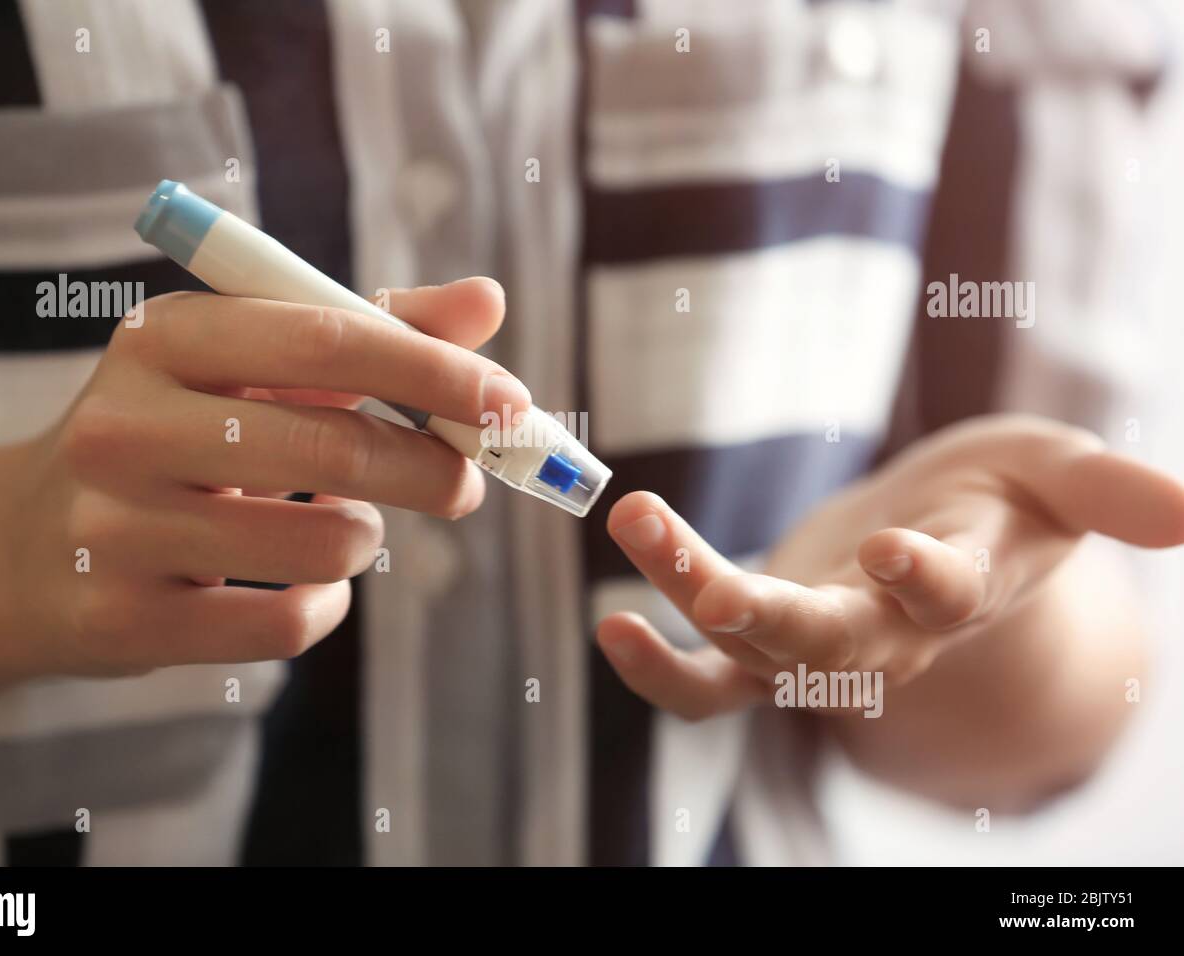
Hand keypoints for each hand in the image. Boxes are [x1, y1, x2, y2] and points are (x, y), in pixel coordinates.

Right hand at [0, 278, 523, 687]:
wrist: (19, 550)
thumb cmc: (171, 437)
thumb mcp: (247, 368)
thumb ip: (370, 330)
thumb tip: (487, 302)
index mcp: (162, 339)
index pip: (325, 338)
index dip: (432, 368)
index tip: (510, 400)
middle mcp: (126, 426)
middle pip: (333, 446)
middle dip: (430, 469)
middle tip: (468, 483)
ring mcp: (116, 530)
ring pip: (321, 545)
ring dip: (363, 540)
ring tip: (343, 528)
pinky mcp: (125, 622)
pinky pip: (288, 622)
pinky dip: (325, 605)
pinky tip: (304, 585)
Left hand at [596, 415, 1183, 720]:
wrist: (945, 533)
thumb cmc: (1005, 497)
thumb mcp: (1058, 476)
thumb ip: (1108, 492)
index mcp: (965, 588)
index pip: (949, 597)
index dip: (925, 579)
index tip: (894, 549)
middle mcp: (887, 636)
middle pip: (828, 645)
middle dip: (765, 617)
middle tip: (707, 583)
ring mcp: (817, 647)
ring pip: (750, 650)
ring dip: (688, 595)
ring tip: (635, 522)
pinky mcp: (764, 641)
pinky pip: (709, 681)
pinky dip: (659, 668)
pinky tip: (608, 624)